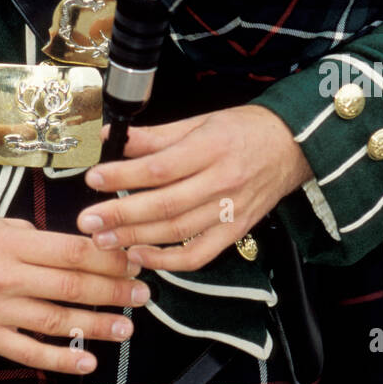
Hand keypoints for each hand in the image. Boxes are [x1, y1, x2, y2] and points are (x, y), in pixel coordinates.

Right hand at [0, 199, 148, 374]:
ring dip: (97, 326)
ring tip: (126, 327)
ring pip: (56, 321)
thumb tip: (83, 251)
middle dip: (113, 292)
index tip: (134, 261)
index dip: (110, 258)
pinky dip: (61, 359)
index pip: (74, 251)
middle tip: (141, 295)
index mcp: (14, 242)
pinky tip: (87, 361)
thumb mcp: (3, 223)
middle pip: (72, 286)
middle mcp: (6, 276)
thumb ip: (40, 240)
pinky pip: (28, 352)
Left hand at [76, 105, 312, 271]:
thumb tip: (113, 136)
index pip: (160, 167)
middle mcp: (222, 181)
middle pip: (165, 204)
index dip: (124, 175)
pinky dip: (168, 261)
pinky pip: (199, 255)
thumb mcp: (200, 121)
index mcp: (211, 147)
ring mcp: (231, 210)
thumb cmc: (244, 129)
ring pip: (177, 231)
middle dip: (121, 215)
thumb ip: (156, 135)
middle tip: (89, 221)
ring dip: (136, 238)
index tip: (94, 179)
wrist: (293, 146)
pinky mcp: (236, 231)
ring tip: (103, 240)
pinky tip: (141, 256)